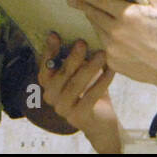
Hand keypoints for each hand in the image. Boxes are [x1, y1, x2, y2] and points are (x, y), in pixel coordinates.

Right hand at [38, 33, 119, 152]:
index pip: (45, 66)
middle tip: (82, 42)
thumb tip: (79, 34)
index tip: (54, 34)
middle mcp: (50, 97)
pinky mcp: (79, 117)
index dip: (49, 51)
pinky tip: (111, 70)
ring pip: (76, 85)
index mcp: (47, 84)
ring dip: (90, 67)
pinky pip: (91, 96)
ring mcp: (63, 109)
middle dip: (72, 57)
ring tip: (102, 54)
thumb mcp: (79, 73)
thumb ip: (74, 59)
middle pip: (61, 75)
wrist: (100, 122)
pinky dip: (102, 82)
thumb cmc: (88, 90)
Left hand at [64, 0, 156, 86]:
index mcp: (127, 14)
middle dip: (80, 4)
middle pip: (92, 13)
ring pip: (97, 28)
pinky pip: (104, 44)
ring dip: (95, 20)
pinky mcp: (112, 61)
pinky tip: (114, 35)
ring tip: (96, 14)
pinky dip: (106, 37)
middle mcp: (115, 31)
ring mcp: (112, 48)